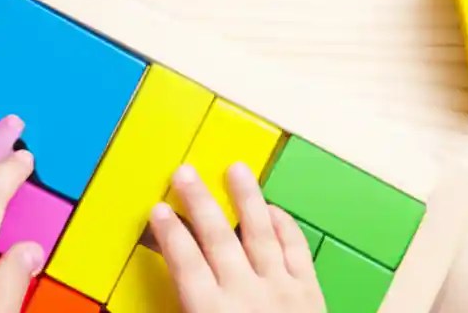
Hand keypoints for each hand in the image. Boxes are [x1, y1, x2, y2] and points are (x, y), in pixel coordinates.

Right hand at [149, 163, 325, 311]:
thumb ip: (186, 311)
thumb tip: (158, 296)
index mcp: (210, 312)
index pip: (184, 262)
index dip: (169, 233)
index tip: (157, 209)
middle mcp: (244, 295)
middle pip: (217, 237)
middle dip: (198, 202)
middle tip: (184, 171)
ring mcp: (281, 291)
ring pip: (261, 233)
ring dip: (246, 198)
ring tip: (237, 168)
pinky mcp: (310, 294)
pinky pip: (297, 251)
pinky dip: (286, 226)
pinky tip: (275, 209)